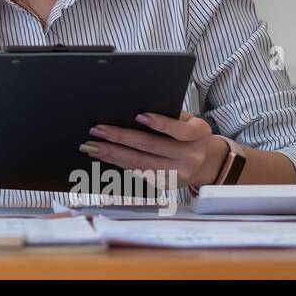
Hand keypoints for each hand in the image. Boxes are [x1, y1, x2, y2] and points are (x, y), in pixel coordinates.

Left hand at [82, 110, 226, 189]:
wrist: (202, 162)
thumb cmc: (187, 135)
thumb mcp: (186, 120)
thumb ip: (168, 116)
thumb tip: (131, 110)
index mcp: (199, 134)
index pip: (180, 130)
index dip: (160, 123)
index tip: (140, 116)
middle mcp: (191, 156)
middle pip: (152, 146)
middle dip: (122, 137)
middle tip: (99, 130)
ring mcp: (179, 174)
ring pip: (140, 163)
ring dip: (113, 153)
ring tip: (93, 144)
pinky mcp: (165, 185)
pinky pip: (137, 173)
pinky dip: (117, 163)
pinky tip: (103, 155)